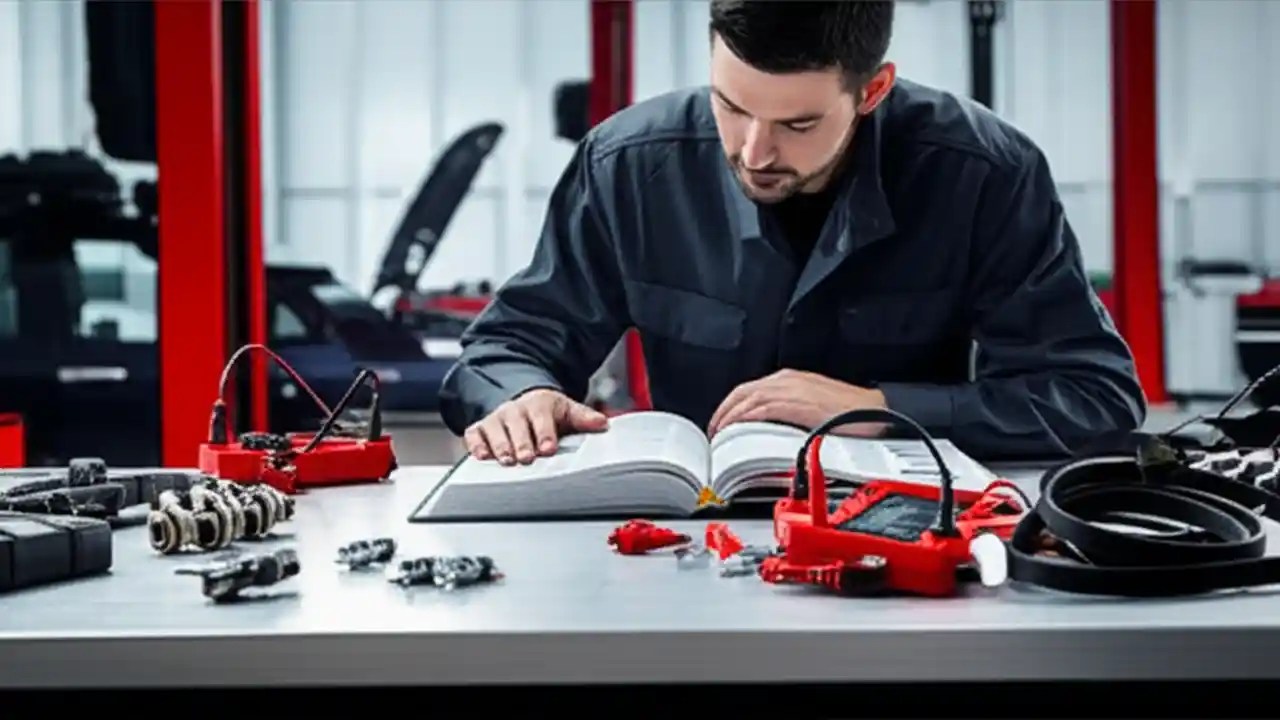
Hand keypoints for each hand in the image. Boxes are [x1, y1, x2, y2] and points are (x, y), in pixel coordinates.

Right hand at [463, 388, 608, 464]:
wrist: (524, 402)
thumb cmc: (547, 413)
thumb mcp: (567, 411)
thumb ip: (583, 419)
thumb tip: (602, 423)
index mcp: (538, 404)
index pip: (541, 417)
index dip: (545, 432)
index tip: (548, 447)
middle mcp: (515, 410)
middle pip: (516, 424)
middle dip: (521, 442)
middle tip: (526, 457)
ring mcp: (496, 419)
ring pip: (494, 429)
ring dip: (500, 445)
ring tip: (506, 460)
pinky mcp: (480, 429)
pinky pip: (474, 434)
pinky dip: (476, 444)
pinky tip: (481, 456)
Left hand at [707, 369, 888, 437]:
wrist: (874, 411)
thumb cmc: (850, 410)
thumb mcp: (814, 405)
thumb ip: (791, 410)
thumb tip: (772, 425)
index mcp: (791, 379)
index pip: (751, 389)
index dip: (732, 405)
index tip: (723, 419)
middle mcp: (788, 380)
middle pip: (743, 391)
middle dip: (724, 410)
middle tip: (714, 429)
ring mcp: (791, 390)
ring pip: (748, 399)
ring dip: (729, 417)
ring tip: (720, 434)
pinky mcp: (797, 404)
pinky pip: (762, 409)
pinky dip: (744, 418)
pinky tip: (737, 429)